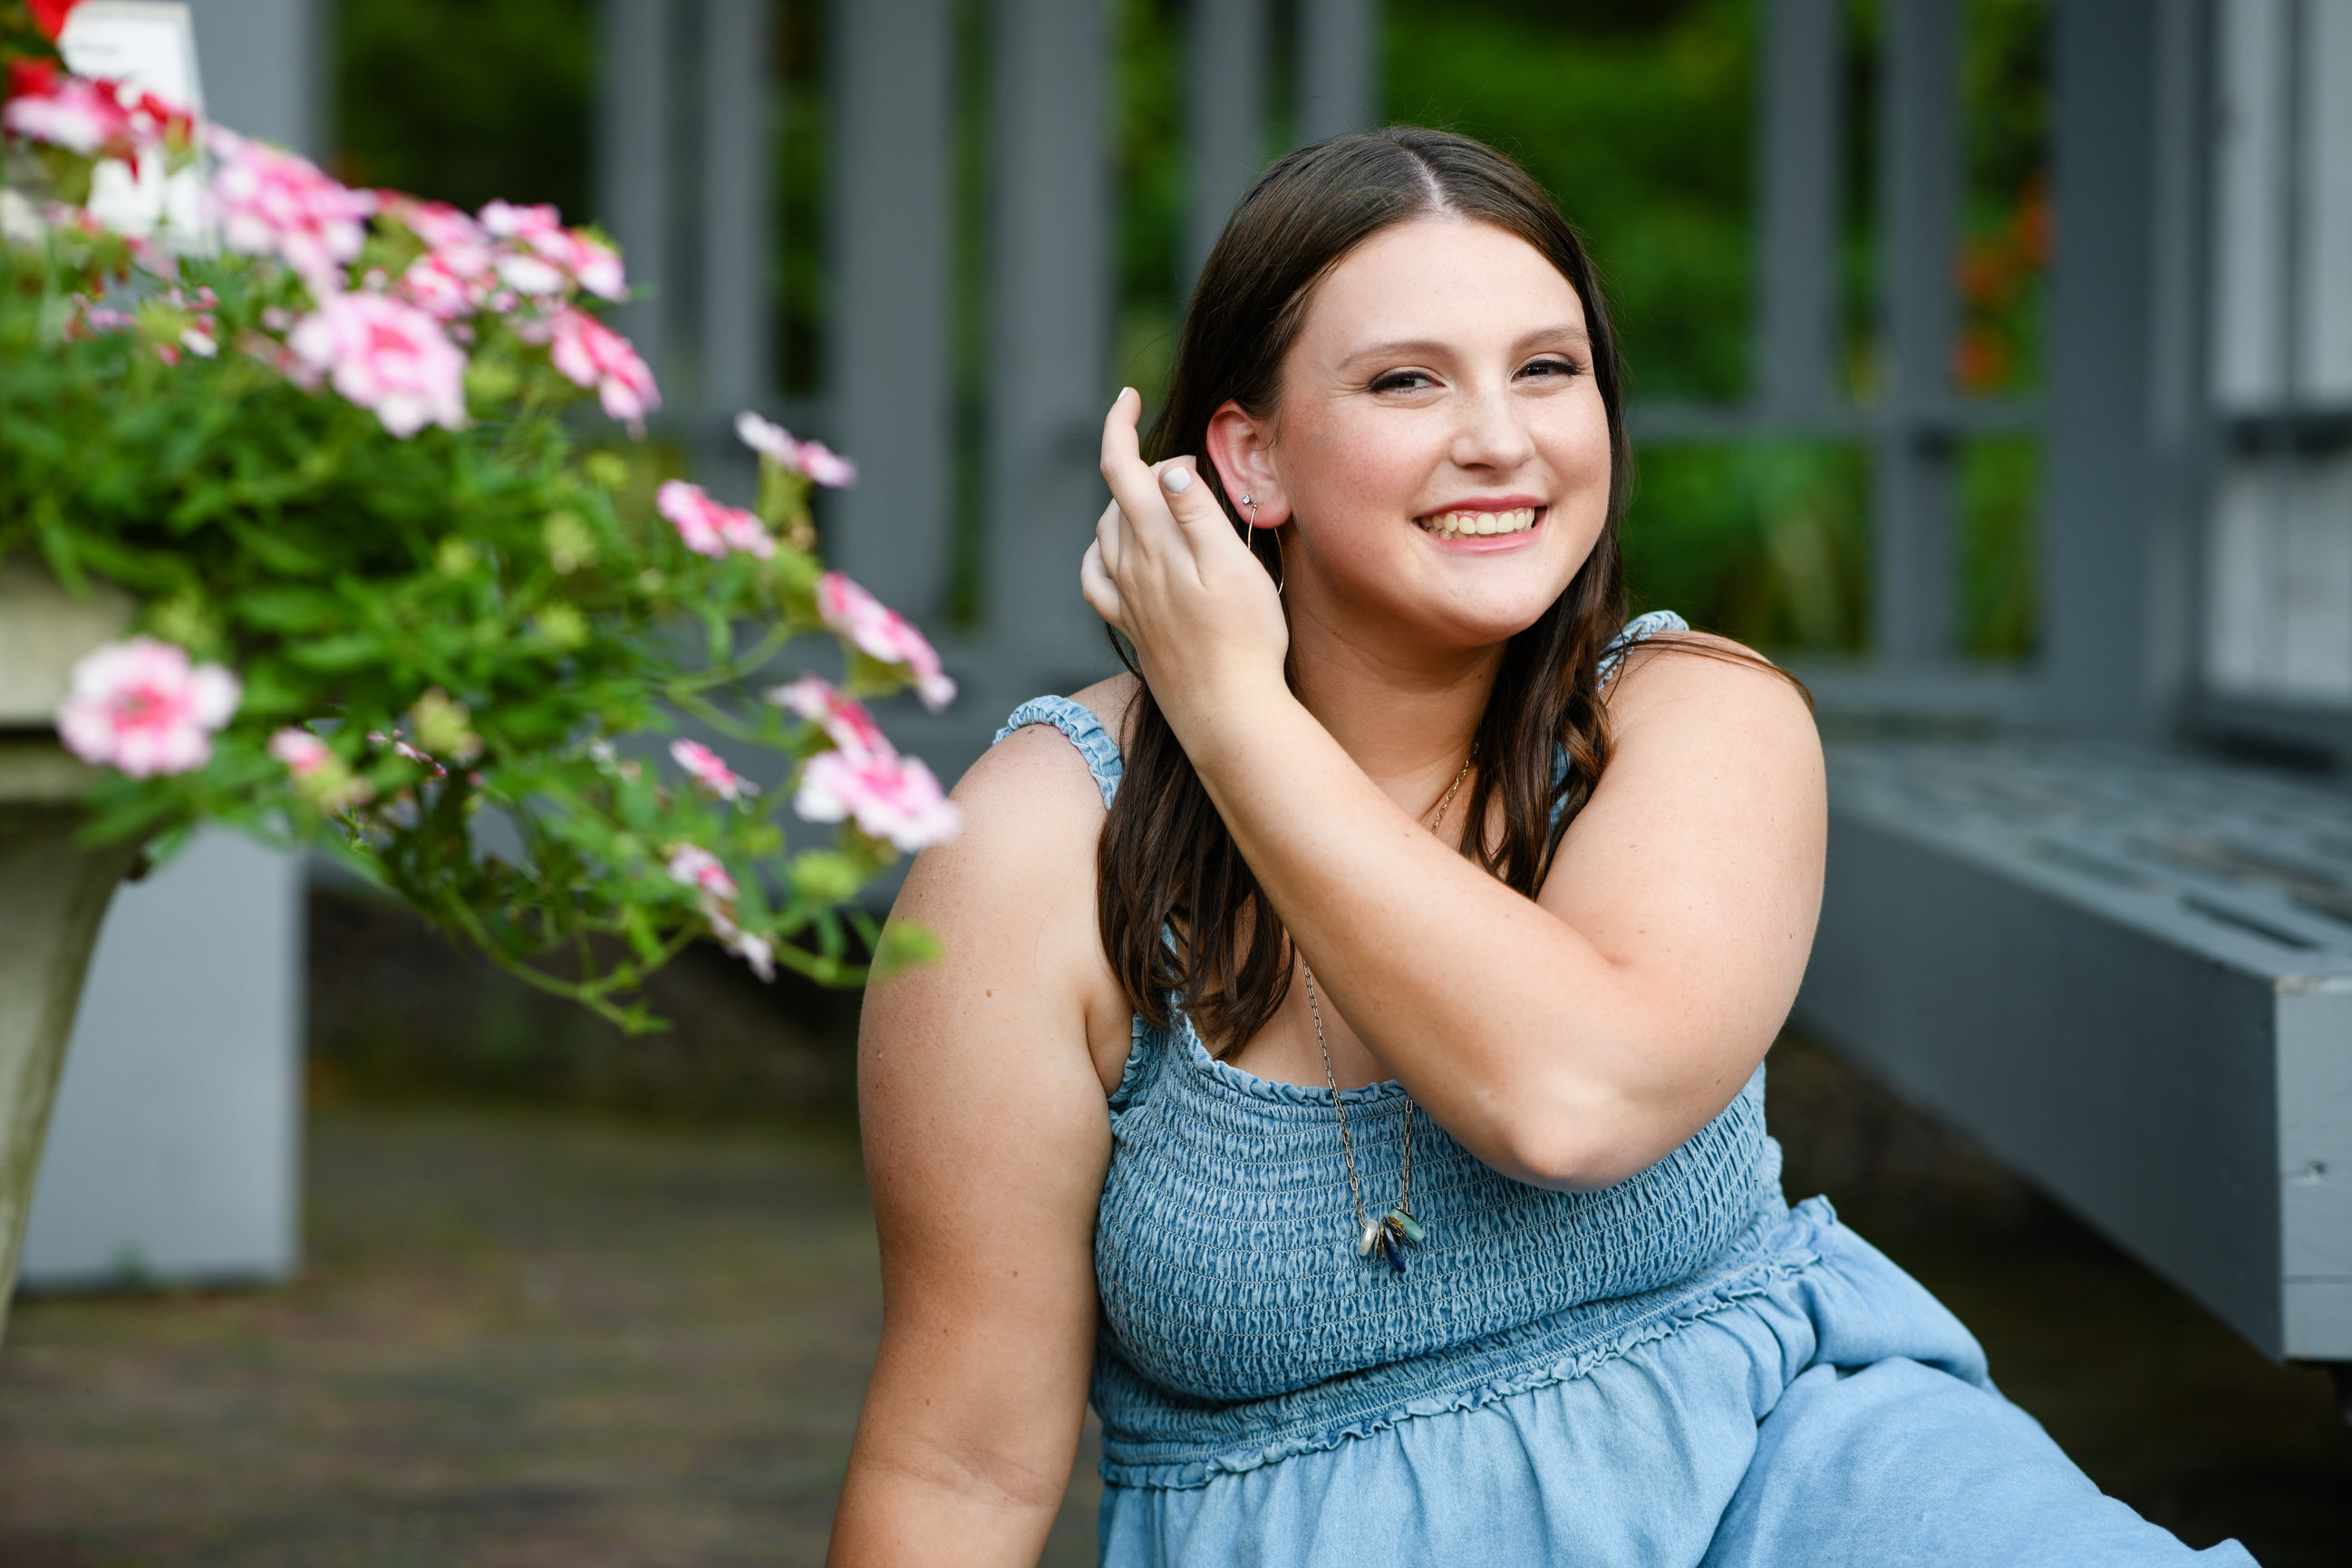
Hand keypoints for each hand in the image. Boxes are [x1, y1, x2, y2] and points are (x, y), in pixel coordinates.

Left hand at [1080, 389, 1288, 734]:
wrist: (1227, 710)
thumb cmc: (1243, 638)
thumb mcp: (1232, 566)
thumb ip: (1197, 514)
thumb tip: (1170, 468)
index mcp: (1153, 541)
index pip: (1120, 467)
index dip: (1118, 425)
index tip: (1129, 396)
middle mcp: (1128, 566)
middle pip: (1117, 495)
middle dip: (1140, 465)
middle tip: (1189, 470)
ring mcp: (1125, 598)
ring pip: (1108, 530)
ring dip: (1128, 504)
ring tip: (1166, 502)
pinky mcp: (1131, 626)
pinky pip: (1098, 577)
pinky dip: (1103, 551)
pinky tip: (1117, 553)